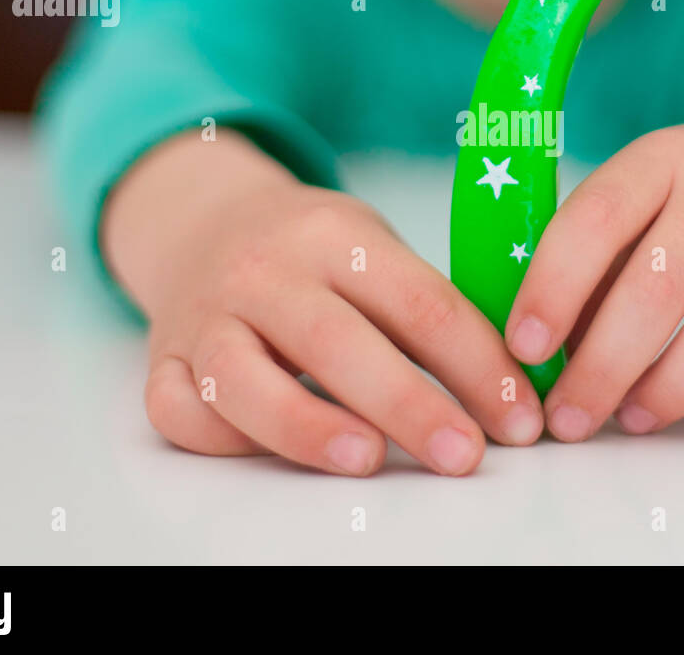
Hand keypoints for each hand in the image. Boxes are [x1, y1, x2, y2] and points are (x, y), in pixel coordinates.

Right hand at [103, 129, 544, 475]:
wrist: (208, 224)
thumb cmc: (317, 253)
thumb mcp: (374, 247)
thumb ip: (427, 306)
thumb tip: (512, 390)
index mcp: (335, 235)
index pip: (419, 303)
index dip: (478, 365)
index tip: (521, 419)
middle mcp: (264, 271)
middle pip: (338, 342)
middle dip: (409, 404)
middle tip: (465, 455)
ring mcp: (206, 317)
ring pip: (243, 379)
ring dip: (308, 426)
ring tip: (369, 460)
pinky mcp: (162, 360)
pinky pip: (179, 410)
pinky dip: (223, 438)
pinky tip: (274, 454)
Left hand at [504, 79, 683, 438]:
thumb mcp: (651, 195)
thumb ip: (601, 259)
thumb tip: (544, 352)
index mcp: (665, 157)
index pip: (598, 218)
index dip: (553, 287)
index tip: (525, 349)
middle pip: (660, 283)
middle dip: (604, 365)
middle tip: (571, 419)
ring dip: (674, 385)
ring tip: (634, 420)